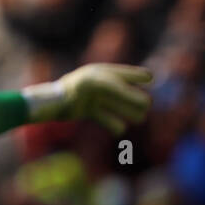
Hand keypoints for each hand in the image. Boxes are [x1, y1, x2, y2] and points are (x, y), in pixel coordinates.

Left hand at [23, 63, 152, 133]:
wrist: (54, 103)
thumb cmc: (79, 89)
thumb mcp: (104, 88)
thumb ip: (125, 94)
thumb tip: (147, 102)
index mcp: (99, 73)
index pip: (122, 74)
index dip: (136, 76)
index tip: (150, 78)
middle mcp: (96, 85)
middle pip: (119, 92)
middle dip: (133, 99)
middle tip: (147, 105)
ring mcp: (90, 98)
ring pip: (113, 105)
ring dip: (126, 111)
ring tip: (140, 118)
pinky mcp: (85, 110)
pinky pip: (102, 116)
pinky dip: (111, 123)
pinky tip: (120, 130)